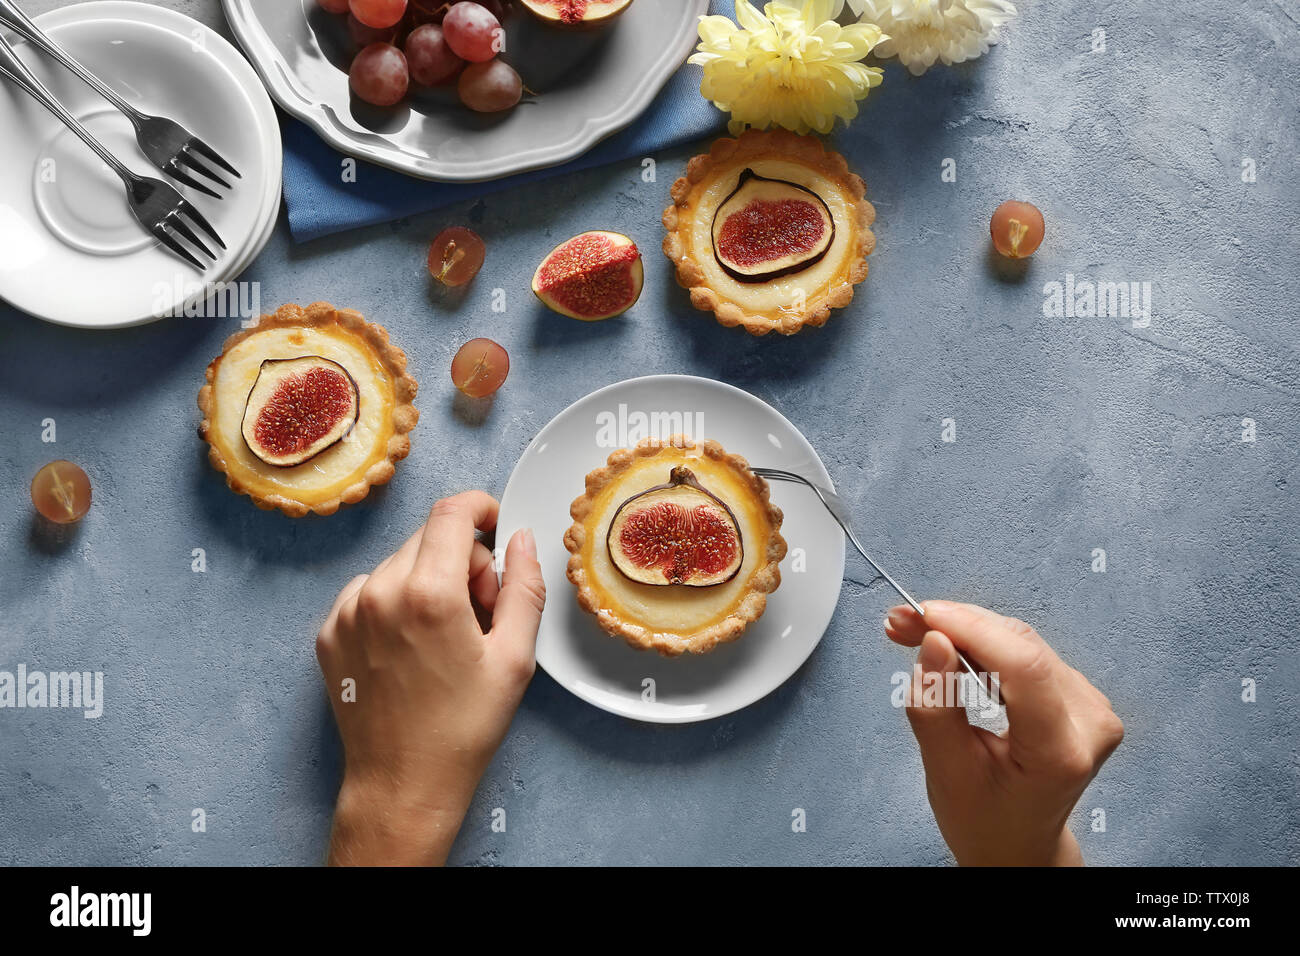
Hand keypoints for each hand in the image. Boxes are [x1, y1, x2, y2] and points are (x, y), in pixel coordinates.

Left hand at [315, 491, 544, 865]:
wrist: (402, 783)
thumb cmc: (461, 729)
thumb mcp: (514, 657)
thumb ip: (523, 587)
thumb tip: (522, 540)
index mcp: (430, 594)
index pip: (452, 513)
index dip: (481, 508)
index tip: (494, 522)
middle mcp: (380, 593)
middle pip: (429, 538)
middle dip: (462, 560)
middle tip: (479, 611)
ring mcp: (347, 613)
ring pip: (399, 563)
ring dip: (427, 581)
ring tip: (443, 637)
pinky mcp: (329, 632)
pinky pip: (369, 591)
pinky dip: (394, 604)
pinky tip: (411, 647)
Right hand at [884, 600, 1123, 865]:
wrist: (1017, 844)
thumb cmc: (984, 820)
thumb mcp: (946, 772)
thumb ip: (937, 707)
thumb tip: (934, 642)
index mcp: (1061, 751)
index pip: (1024, 666)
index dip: (970, 629)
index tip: (922, 616)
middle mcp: (1089, 722)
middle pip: (1019, 646)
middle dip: (955, 625)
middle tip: (901, 622)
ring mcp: (1090, 705)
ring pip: (1019, 641)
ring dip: (963, 631)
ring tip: (914, 632)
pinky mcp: (1078, 693)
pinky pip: (1024, 650)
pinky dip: (981, 643)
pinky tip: (948, 645)